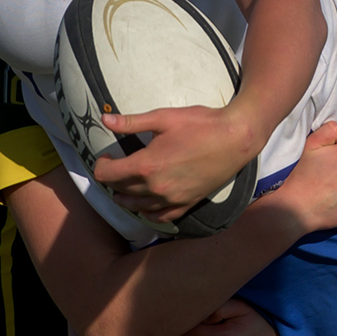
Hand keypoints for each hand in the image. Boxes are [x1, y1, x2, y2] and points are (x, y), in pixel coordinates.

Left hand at [93, 104, 262, 223]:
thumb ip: (131, 122)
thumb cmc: (200, 124)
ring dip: (125, 196)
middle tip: (116, 165)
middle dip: (112, 178)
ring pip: (135, 206)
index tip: (107, 156)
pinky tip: (144, 204)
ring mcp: (171, 199)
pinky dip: (146, 212)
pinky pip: (159, 217)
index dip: (101, 165)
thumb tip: (105, 120)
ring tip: (125, 183)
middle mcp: (155, 188)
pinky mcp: (186, 204)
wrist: (235, 139)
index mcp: (146, 165)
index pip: (107, 175)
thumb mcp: (163, 117)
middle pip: (119, 190)